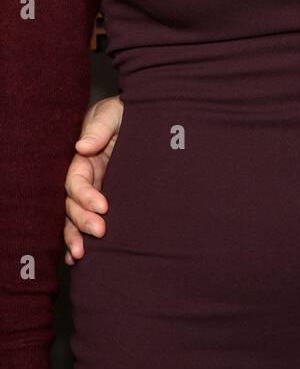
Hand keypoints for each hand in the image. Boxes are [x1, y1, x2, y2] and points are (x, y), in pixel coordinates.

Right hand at [63, 94, 123, 263]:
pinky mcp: (114, 198)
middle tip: (100, 232)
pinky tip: (81, 258)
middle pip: (73, 204)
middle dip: (82, 220)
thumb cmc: (133, 110)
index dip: (85, 195)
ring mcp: (99, 189)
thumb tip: (82, 147)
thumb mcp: (115, 112)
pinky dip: (82, 238)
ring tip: (81, 254)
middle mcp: (89, 176)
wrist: (156, 116)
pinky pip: (94, 219)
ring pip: (78, 216)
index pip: (76, 181)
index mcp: (85, 157)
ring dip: (77, 235)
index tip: (103, 207)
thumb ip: (100, 128)